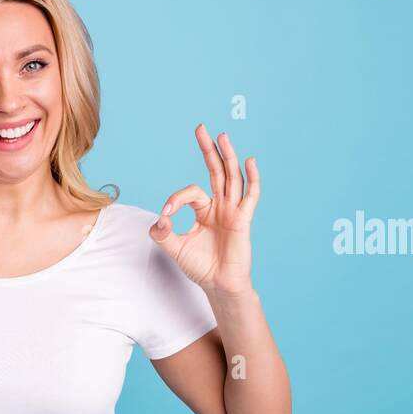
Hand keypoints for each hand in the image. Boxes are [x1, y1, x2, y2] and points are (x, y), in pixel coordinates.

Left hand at [149, 124, 259, 293]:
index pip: (190, 192)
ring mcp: (233, 210)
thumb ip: (162, 233)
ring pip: (231, 178)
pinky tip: (250, 161)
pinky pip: (250, 195)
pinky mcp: (243, 219)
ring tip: (222, 136)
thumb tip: (160, 218)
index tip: (167, 214)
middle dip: (208, 149)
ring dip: (227, 156)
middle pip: (215, 171)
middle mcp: (220, 206)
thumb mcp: (174, 248)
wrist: (218, 285)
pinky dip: (251, 178)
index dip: (176, 198)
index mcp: (204, 210)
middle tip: (201, 128)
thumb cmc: (200, 267)